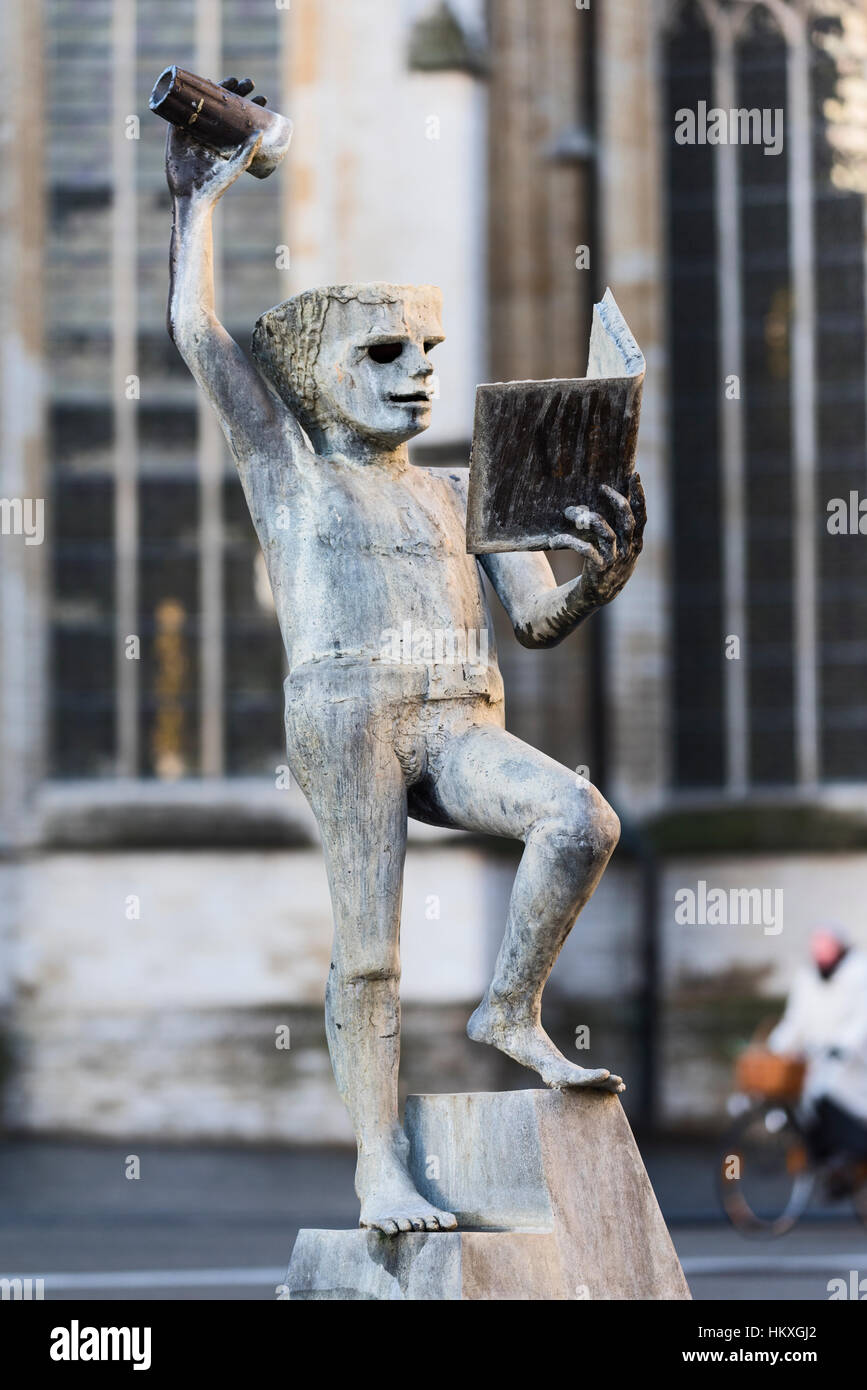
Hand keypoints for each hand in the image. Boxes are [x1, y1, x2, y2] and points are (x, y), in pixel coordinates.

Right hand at [165, 76, 266, 202]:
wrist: (191, 197)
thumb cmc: (215, 186)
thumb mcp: (234, 167)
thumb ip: (247, 152)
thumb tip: (260, 132)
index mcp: (226, 140)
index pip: (239, 116)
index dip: (249, 104)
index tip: (260, 95)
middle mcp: (210, 132)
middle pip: (223, 105)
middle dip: (235, 91)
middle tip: (248, 83)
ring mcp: (193, 131)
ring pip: (203, 103)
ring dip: (213, 88)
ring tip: (228, 78)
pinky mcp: (177, 133)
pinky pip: (179, 110)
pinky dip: (183, 95)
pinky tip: (190, 82)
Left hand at [546, 473, 646, 610]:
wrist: (597, 595)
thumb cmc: (605, 563)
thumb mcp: (617, 546)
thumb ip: (616, 525)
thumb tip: (607, 494)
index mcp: (635, 542)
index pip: (641, 515)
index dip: (639, 495)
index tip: (634, 475)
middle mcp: (628, 549)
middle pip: (627, 519)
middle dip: (616, 500)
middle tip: (602, 487)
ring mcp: (614, 559)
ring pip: (605, 531)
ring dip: (585, 518)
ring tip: (568, 511)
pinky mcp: (599, 568)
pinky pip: (584, 549)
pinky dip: (568, 541)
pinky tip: (553, 540)